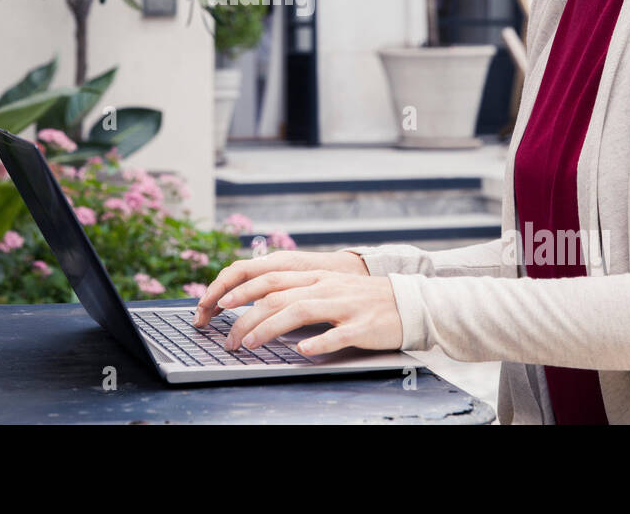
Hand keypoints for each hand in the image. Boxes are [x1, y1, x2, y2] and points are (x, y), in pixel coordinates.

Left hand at [214, 269, 403, 355]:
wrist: (408, 303)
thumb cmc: (362, 300)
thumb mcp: (329, 288)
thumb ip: (299, 292)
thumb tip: (264, 305)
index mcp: (316, 277)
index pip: (271, 279)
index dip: (244, 291)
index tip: (221, 305)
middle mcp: (325, 287)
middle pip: (278, 297)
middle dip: (247, 317)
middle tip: (229, 338)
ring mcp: (344, 305)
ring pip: (299, 311)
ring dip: (270, 328)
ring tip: (250, 344)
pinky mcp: (361, 325)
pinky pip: (337, 334)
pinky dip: (317, 342)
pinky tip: (302, 351)